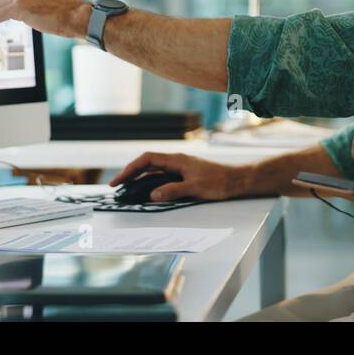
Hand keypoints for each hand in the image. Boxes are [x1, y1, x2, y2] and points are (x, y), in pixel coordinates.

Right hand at [109, 152, 244, 201]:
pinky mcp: (185, 174)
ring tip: (127, 188)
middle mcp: (177, 161)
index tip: (119, 180)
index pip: (147, 159)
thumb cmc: (219, 182)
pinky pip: (162, 176)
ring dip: (140, 178)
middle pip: (148, 163)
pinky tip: (147, 191)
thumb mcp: (195, 188)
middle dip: (130, 173)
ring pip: (154, 170)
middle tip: (116, 186)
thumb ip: (173, 191)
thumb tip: (153, 195)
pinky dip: (151, 182)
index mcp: (177, 160)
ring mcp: (181, 167)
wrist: (237, 181)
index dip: (130, 168)